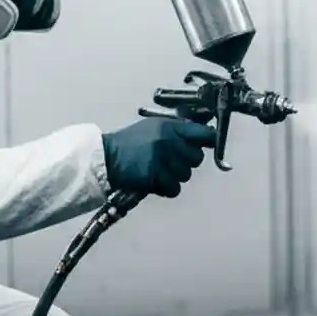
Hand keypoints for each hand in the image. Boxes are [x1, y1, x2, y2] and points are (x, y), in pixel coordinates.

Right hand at [101, 118, 215, 197]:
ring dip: (175, 176)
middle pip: (197, 158)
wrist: (106, 158)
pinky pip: (175, 189)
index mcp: (170, 127)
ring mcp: (163, 159)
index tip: (210, 144)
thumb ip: (177, 131)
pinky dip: (166, 189)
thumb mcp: (154, 127)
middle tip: (171, 162)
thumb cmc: (130, 143)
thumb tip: (203, 135)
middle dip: (187, 162)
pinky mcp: (155, 176)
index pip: (204, 133)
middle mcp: (169, 141)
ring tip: (158, 171)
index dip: (210, 140)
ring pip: (186, 175)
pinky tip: (155, 182)